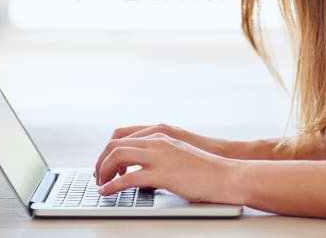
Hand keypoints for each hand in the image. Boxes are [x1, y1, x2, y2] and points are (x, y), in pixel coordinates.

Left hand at [94, 123, 230, 183]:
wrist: (225, 174)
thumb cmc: (206, 168)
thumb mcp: (178, 152)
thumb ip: (159, 154)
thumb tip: (142, 170)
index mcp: (160, 133)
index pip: (122, 135)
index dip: (108, 150)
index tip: (105, 164)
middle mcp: (157, 140)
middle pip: (115, 144)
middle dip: (102, 161)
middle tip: (99, 176)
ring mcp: (159, 156)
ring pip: (117, 156)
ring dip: (104, 171)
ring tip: (101, 184)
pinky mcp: (162, 174)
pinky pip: (128, 179)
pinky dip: (112, 186)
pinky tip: (108, 192)